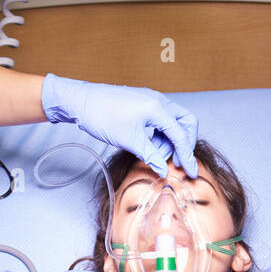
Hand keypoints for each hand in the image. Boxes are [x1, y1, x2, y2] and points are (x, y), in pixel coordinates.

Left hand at [41, 74, 197, 177]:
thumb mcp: (129, 141)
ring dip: (169, 140)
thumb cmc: (102, 116)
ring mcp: (150, 99)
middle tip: (176, 162)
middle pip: (185, 122)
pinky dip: (160, 133)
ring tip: (155, 155)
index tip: (191, 172)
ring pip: (173, 121)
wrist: (79, 101)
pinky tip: (149, 145)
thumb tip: (164, 170)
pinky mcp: (142, 102)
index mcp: (158, 108)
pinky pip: (160, 119)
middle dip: (184, 143)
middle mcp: (158, 100)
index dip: (187, 155)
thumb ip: (150, 155)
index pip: (181, 134)